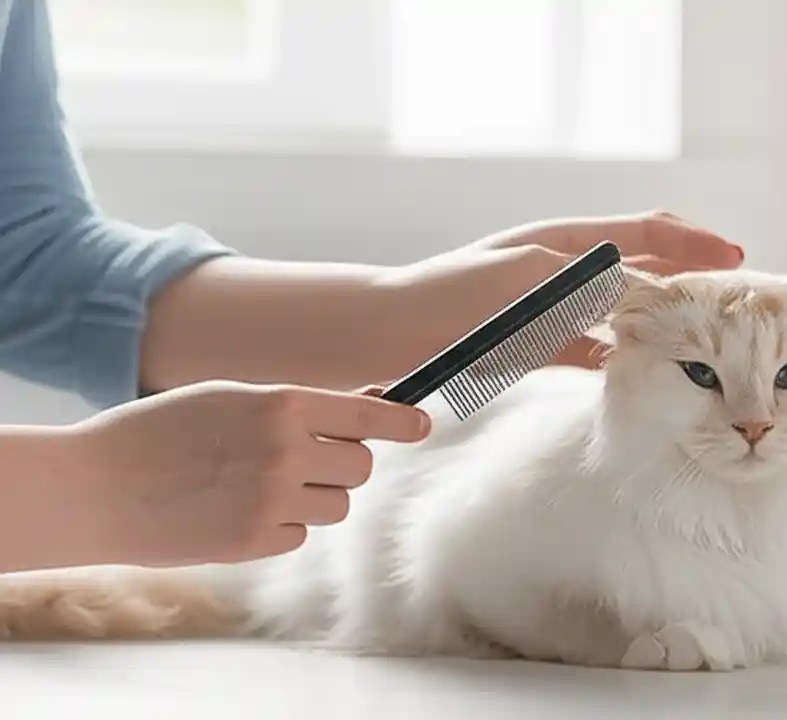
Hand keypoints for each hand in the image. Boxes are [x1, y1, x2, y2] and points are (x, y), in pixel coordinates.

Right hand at [70, 380, 428, 566]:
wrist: (96, 486)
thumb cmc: (162, 432)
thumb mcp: (230, 399)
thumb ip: (297, 407)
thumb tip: (366, 408)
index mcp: (280, 405)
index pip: (368, 417)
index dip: (402, 422)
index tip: (422, 425)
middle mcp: (285, 452)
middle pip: (361, 465)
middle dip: (342, 463)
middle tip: (305, 460)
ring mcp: (272, 501)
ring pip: (337, 503)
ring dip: (316, 496)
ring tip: (262, 485)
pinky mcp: (256, 542)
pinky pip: (301, 534)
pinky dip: (282, 525)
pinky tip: (239, 510)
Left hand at [466, 211, 743, 366]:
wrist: (393, 332)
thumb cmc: (453, 291)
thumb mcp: (527, 278)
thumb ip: (588, 285)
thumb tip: (648, 297)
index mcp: (568, 241)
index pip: (647, 233)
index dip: (693, 244)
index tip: (735, 259)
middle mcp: (571, 273)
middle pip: (649, 272)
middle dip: (692, 284)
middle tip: (735, 306)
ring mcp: (561, 312)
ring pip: (631, 316)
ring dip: (668, 327)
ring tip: (707, 344)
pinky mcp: (545, 350)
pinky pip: (602, 353)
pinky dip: (630, 362)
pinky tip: (652, 376)